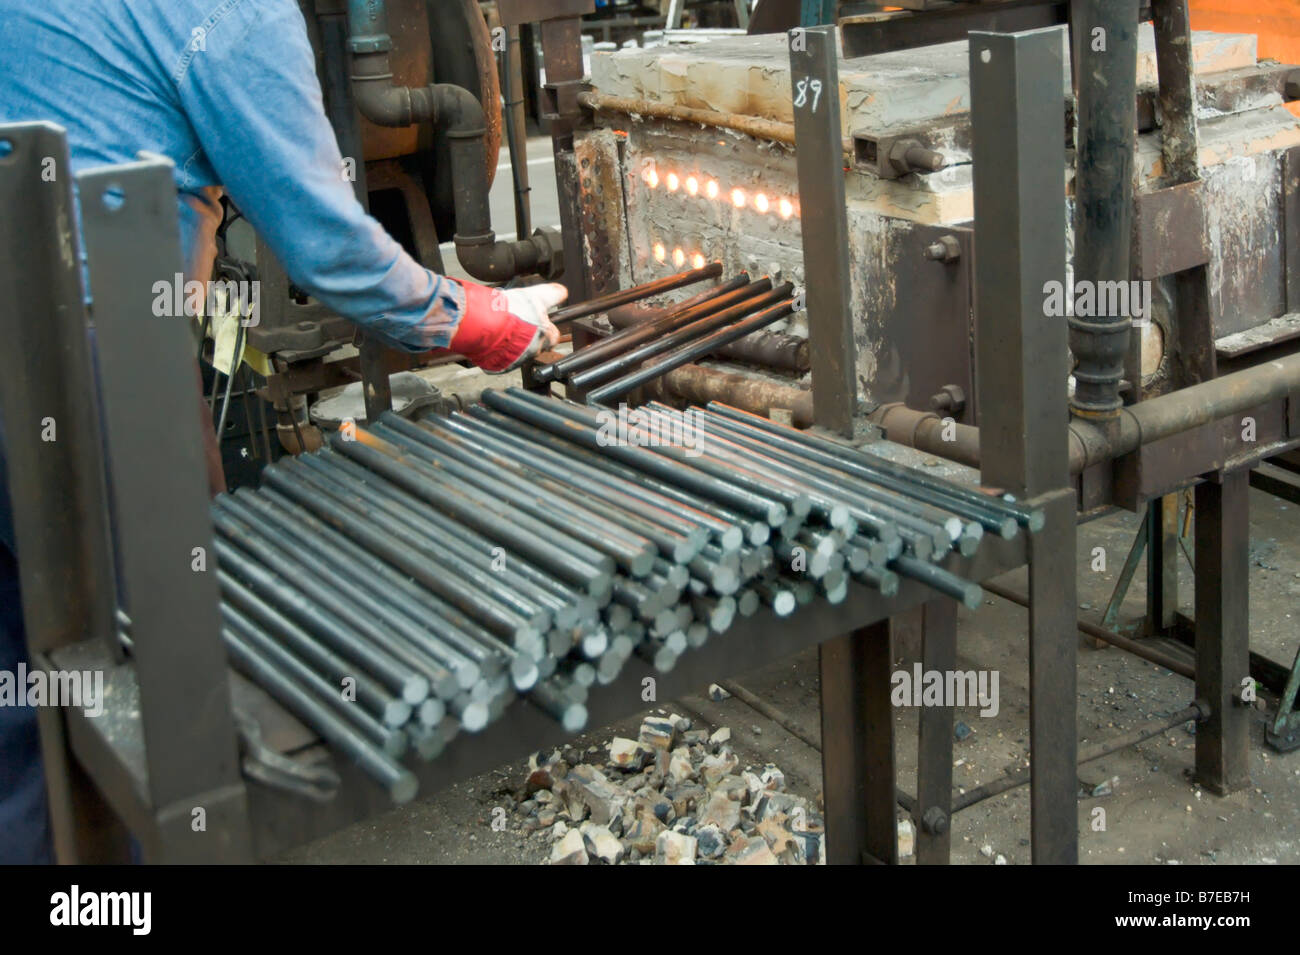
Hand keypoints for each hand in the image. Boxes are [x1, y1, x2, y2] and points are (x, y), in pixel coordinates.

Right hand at [449, 280, 568, 372]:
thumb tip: (562, 292)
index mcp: (545, 337)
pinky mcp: (497, 366)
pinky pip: (498, 360)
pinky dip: (495, 350)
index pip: (554, 336)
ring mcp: (515, 361)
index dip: (547, 327)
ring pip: (517, 353)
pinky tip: (490, 338)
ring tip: (500, 328)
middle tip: (516, 323)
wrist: (482, 323)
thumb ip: (552, 294)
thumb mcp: (535, 295)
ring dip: (511, 343)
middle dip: (527, 336)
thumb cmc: (509, 311)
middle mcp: (533, 352)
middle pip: (535, 345)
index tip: (541, 321)